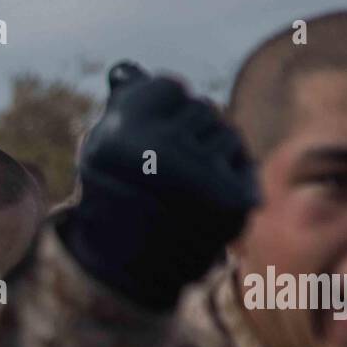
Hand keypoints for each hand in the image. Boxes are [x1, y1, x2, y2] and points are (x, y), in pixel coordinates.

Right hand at [63, 61, 258, 308]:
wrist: (129, 275)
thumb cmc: (112, 203)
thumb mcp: (102, 150)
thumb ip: (121, 107)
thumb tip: (128, 71)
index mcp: (122, 137)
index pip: (170, 88)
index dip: (160, 117)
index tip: (141, 151)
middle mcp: (162, 154)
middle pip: (203, 109)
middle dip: (188, 138)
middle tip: (163, 179)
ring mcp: (202, 178)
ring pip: (229, 134)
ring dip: (212, 158)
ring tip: (185, 194)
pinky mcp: (234, 200)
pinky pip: (243, 164)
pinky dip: (230, 180)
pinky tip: (206, 206)